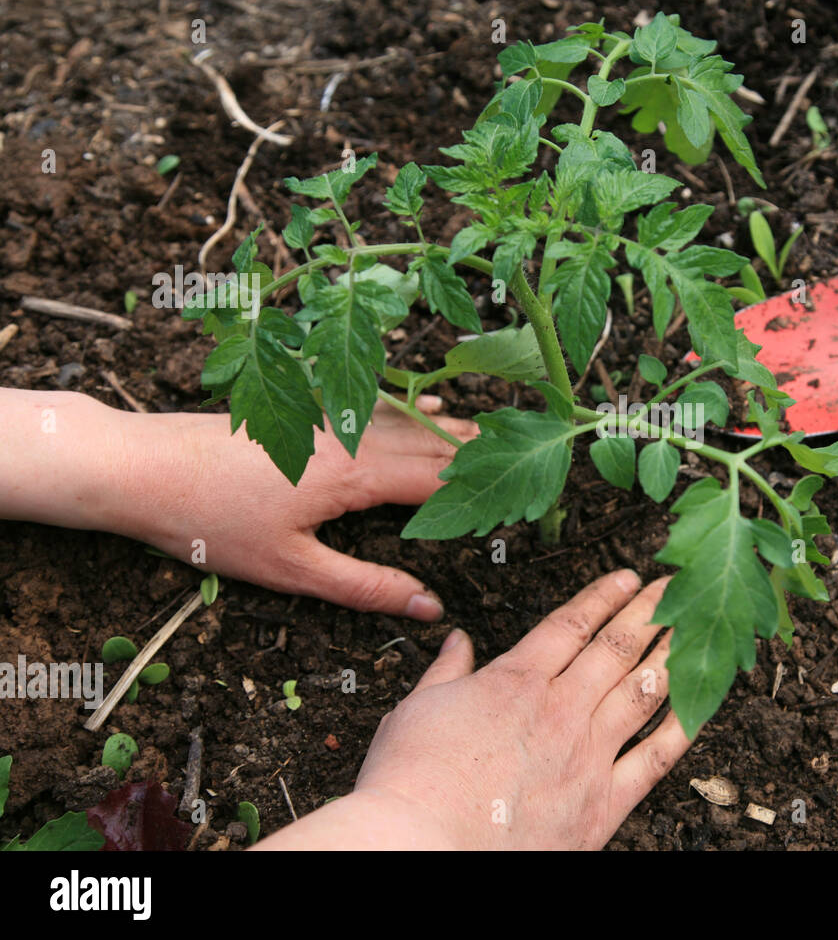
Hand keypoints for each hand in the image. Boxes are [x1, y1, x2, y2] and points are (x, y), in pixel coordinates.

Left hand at [0, 389, 476, 619]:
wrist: (142, 466)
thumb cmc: (214, 523)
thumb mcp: (292, 570)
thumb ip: (365, 586)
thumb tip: (429, 606)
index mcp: (357, 476)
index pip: (438, 482)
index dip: (480, 493)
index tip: (521, 504)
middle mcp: (353, 438)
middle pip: (430, 444)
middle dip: (475, 456)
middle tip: (520, 463)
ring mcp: (330, 419)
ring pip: (406, 419)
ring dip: (448, 428)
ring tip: (488, 431)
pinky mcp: (307, 411)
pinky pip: (376, 406)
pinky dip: (409, 409)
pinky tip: (421, 405)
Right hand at [255, 571, 691, 849]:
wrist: (421, 843)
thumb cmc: (410, 783)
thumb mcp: (416, 709)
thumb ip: (446, 671)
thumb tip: (457, 642)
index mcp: (516, 680)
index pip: (572, 623)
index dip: (604, 596)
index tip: (626, 578)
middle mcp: (560, 708)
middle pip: (617, 647)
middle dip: (649, 612)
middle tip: (675, 589)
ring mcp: (587, 753)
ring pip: (643, 690)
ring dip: (671, 655)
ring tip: (693, 630)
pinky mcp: (602, 801)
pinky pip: (655, 758)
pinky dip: (681, 729)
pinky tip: (699, 706)